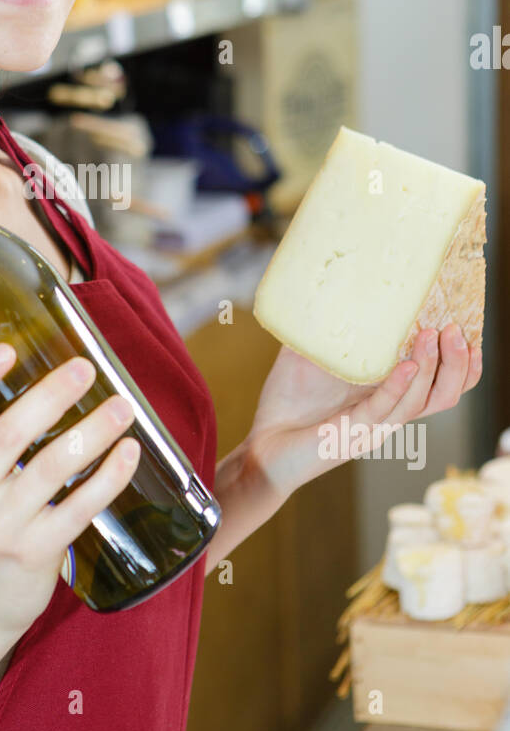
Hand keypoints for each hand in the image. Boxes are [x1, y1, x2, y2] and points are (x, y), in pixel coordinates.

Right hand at [0, 344, 138, 640]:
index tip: (7, 349)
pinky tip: (127, 454)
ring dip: (91, 431)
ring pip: (50, 467)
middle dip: (52, 395)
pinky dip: (108, 477)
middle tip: (85, 368)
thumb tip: (47, 381)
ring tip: (121, 407)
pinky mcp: (32, 553)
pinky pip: (78, 508)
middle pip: (7, 433)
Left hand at [244, 324, 482, 497]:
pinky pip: (383, 410)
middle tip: (456, 330)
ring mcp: (373, 427)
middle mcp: (387, 414)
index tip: (468, 330)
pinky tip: (406, 365)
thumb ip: (321, 327)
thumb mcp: (308, 358)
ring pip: (420, 402)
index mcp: (386, 398)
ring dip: (431, 368)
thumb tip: (323, 283)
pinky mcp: (352, 434)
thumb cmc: (287, 406)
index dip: (462, 365)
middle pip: (443, 396)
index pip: (439, 386)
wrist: (262, 447)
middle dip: (457, 364)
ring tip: (435, 336)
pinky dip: (398, 387)